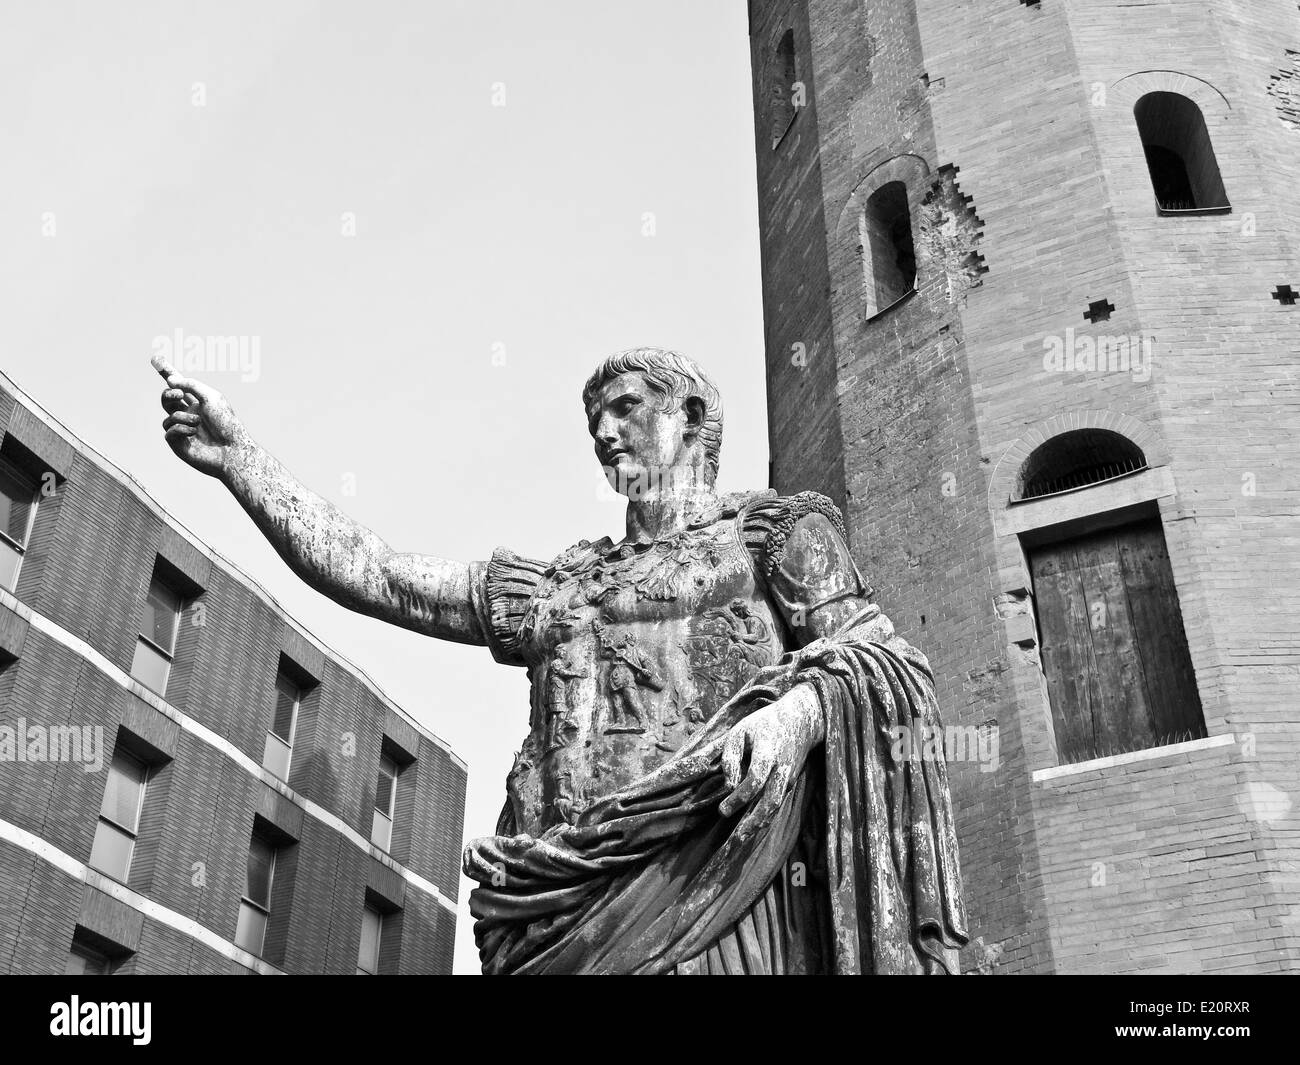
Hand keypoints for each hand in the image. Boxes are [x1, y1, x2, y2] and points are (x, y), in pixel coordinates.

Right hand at [153, 355, 246, 477]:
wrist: (232, 450)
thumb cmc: (226, 424)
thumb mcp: (211, 397)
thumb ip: (191, 385)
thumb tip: (170, 380)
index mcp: (198, 403)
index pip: (179, 386)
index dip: (168, 373)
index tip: (156, 359)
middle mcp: (189, 414)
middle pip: (167, 399)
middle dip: (169, 394)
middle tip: (179, 394)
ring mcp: (182, 429)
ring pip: (169, 416)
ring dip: (182, 417)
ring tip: (198, 423)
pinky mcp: (178, 444)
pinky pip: (169, 431)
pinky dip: (180, 429)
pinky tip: (193, 433)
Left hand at [718, 683, 822, 826]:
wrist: (801, 720)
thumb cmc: (764, 724)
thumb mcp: (741, 730)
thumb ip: (730, 756)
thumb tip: (728, 785)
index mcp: (768, 752)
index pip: (755, 780)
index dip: (739, 798)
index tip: (722, 810)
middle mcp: (782, 768)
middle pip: (771, 801)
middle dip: (754, 822)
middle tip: (736, 839)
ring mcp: (788, 777)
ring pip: (776, 806)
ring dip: (760, 824)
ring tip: (742, 840)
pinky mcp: (789, 782)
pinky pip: (777, 803)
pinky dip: (765, 817)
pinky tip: (750, 827)